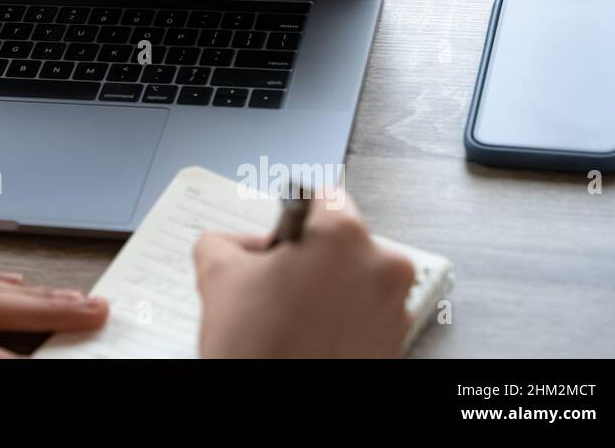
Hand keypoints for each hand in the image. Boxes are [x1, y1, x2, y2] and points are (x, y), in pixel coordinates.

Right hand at [193, 194, 415, 357]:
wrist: (281, 417)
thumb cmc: (259, 350)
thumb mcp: (217, 274)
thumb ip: (225, 241)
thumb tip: (242, 247)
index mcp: (342, 236)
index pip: (321, 197)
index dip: (292, 216)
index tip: (282, 234)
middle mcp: (381, 266)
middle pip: (340, 240)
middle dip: (309, 257)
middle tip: (277, 284)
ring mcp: (394, 307)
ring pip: (355, 278)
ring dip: (327, 289)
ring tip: (291, 316)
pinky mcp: (397, 342)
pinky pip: (366, 313)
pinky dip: (341, 319)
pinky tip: (309, 336)